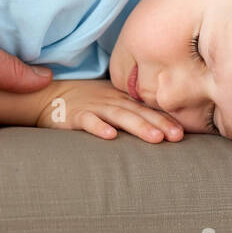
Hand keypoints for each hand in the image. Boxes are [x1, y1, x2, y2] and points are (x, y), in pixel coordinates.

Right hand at [35, 79, 183, 143]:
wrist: (48, 94)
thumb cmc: (84, 100)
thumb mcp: (109, 101)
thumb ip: (129, 111)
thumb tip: (158, 127)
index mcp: (121, 99)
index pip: (147, 108)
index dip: (166, 119)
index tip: (183, 132)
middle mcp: (111, 101)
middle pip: (139, 112)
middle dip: (160, 124)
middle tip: (178, 136)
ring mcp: (93, 107)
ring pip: (119, 116)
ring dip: (138, 126)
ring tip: (156, 138)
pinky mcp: (74, 115)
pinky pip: (88, 121)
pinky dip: (99, 127)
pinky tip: (110, 136)